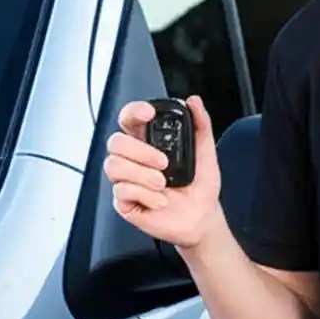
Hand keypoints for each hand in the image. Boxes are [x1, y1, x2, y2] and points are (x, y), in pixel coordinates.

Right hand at [104, 95, 222, 249]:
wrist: (201, 217)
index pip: (128, 119)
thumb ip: (201, 124)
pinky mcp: (124, 201)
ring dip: (141, 174)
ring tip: (162, 183)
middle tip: (163, 163)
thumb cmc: (200, 185)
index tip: (148, 114)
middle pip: (115, 142)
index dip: (133, 112)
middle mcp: (133, 159)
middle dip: (139, 151)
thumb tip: (194, 101)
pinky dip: (145, 195)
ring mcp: (126, 180)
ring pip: (114, 165)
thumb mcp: (205, 151)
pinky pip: (122, 191)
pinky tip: (160, 200)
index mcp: (148, 142)